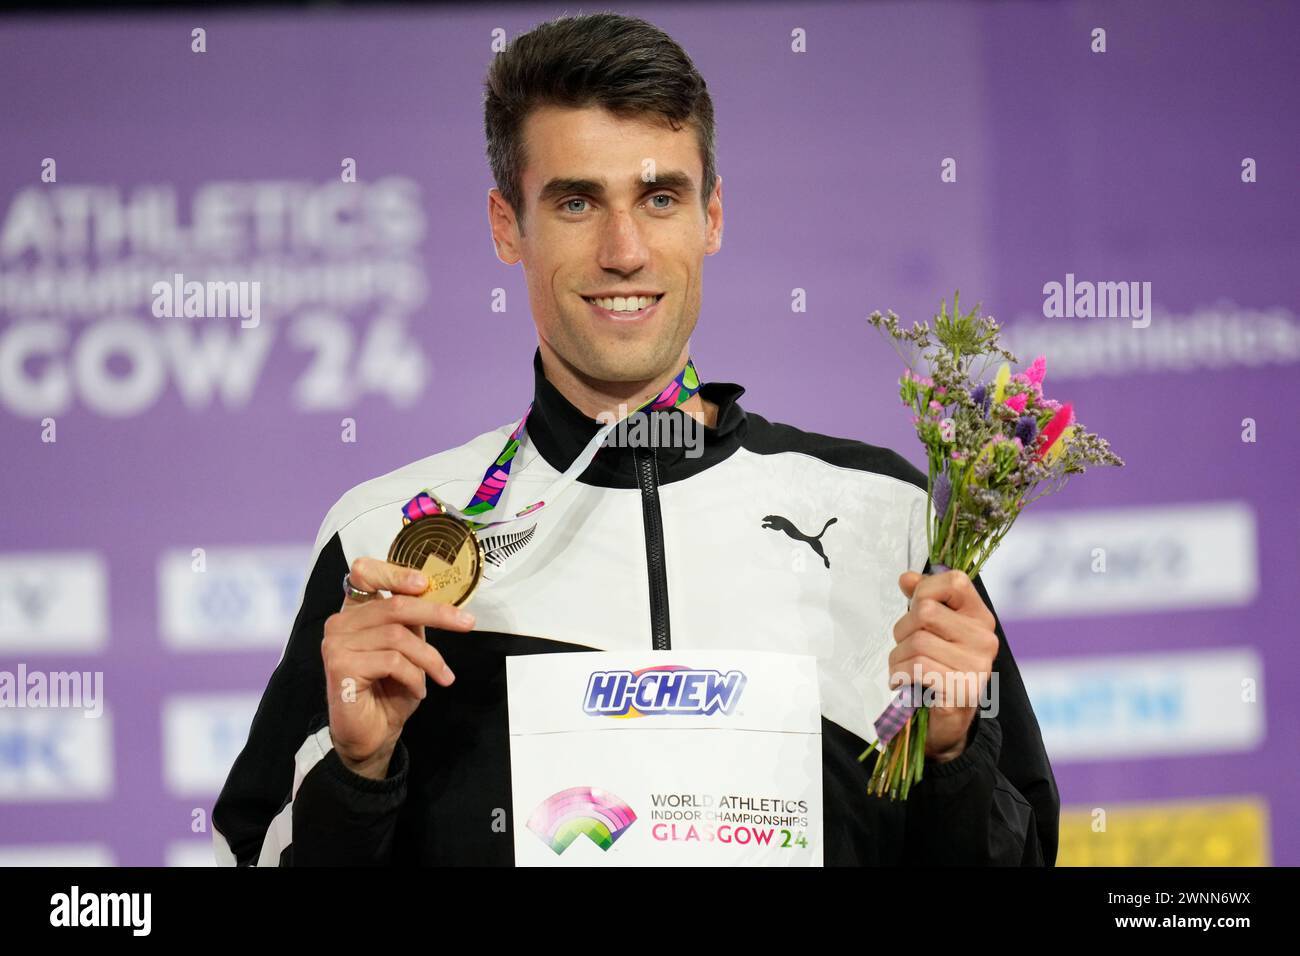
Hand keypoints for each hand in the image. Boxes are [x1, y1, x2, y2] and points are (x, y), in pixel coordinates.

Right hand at [322, 557, 475, 778]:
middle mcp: (340, 623)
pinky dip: (415, 676)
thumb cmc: (389, 689)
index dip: (394, 572)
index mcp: (355, 611)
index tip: (425, 584)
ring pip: (398, 636)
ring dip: (429, 658)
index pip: (364, 572)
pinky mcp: (340, 665)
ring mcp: (336, 643)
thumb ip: (412, 622)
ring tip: (442, 676)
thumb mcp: (407, 648)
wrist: (372, 734)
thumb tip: (437, 596)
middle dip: (437, 613)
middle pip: (394, 605)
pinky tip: (418, 689)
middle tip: (468, 623)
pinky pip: (392, 661)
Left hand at [890, 569, 997, 762]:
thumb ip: (922, 601)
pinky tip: (903, 683)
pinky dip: (900, 675)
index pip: (955, 581)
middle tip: (904, 648)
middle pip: (926, 611)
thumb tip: (906, 577)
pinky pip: (917, 668)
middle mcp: (984, 639)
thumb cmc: (938, 670)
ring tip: (902, 670)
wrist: (947, 723)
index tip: (916, 608)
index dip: (926, 589)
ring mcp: (976, 665)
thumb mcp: (932, 631)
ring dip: (897, 658)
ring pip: (917, 642)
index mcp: (980, 618)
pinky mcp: (962, 689)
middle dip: (902, 629)